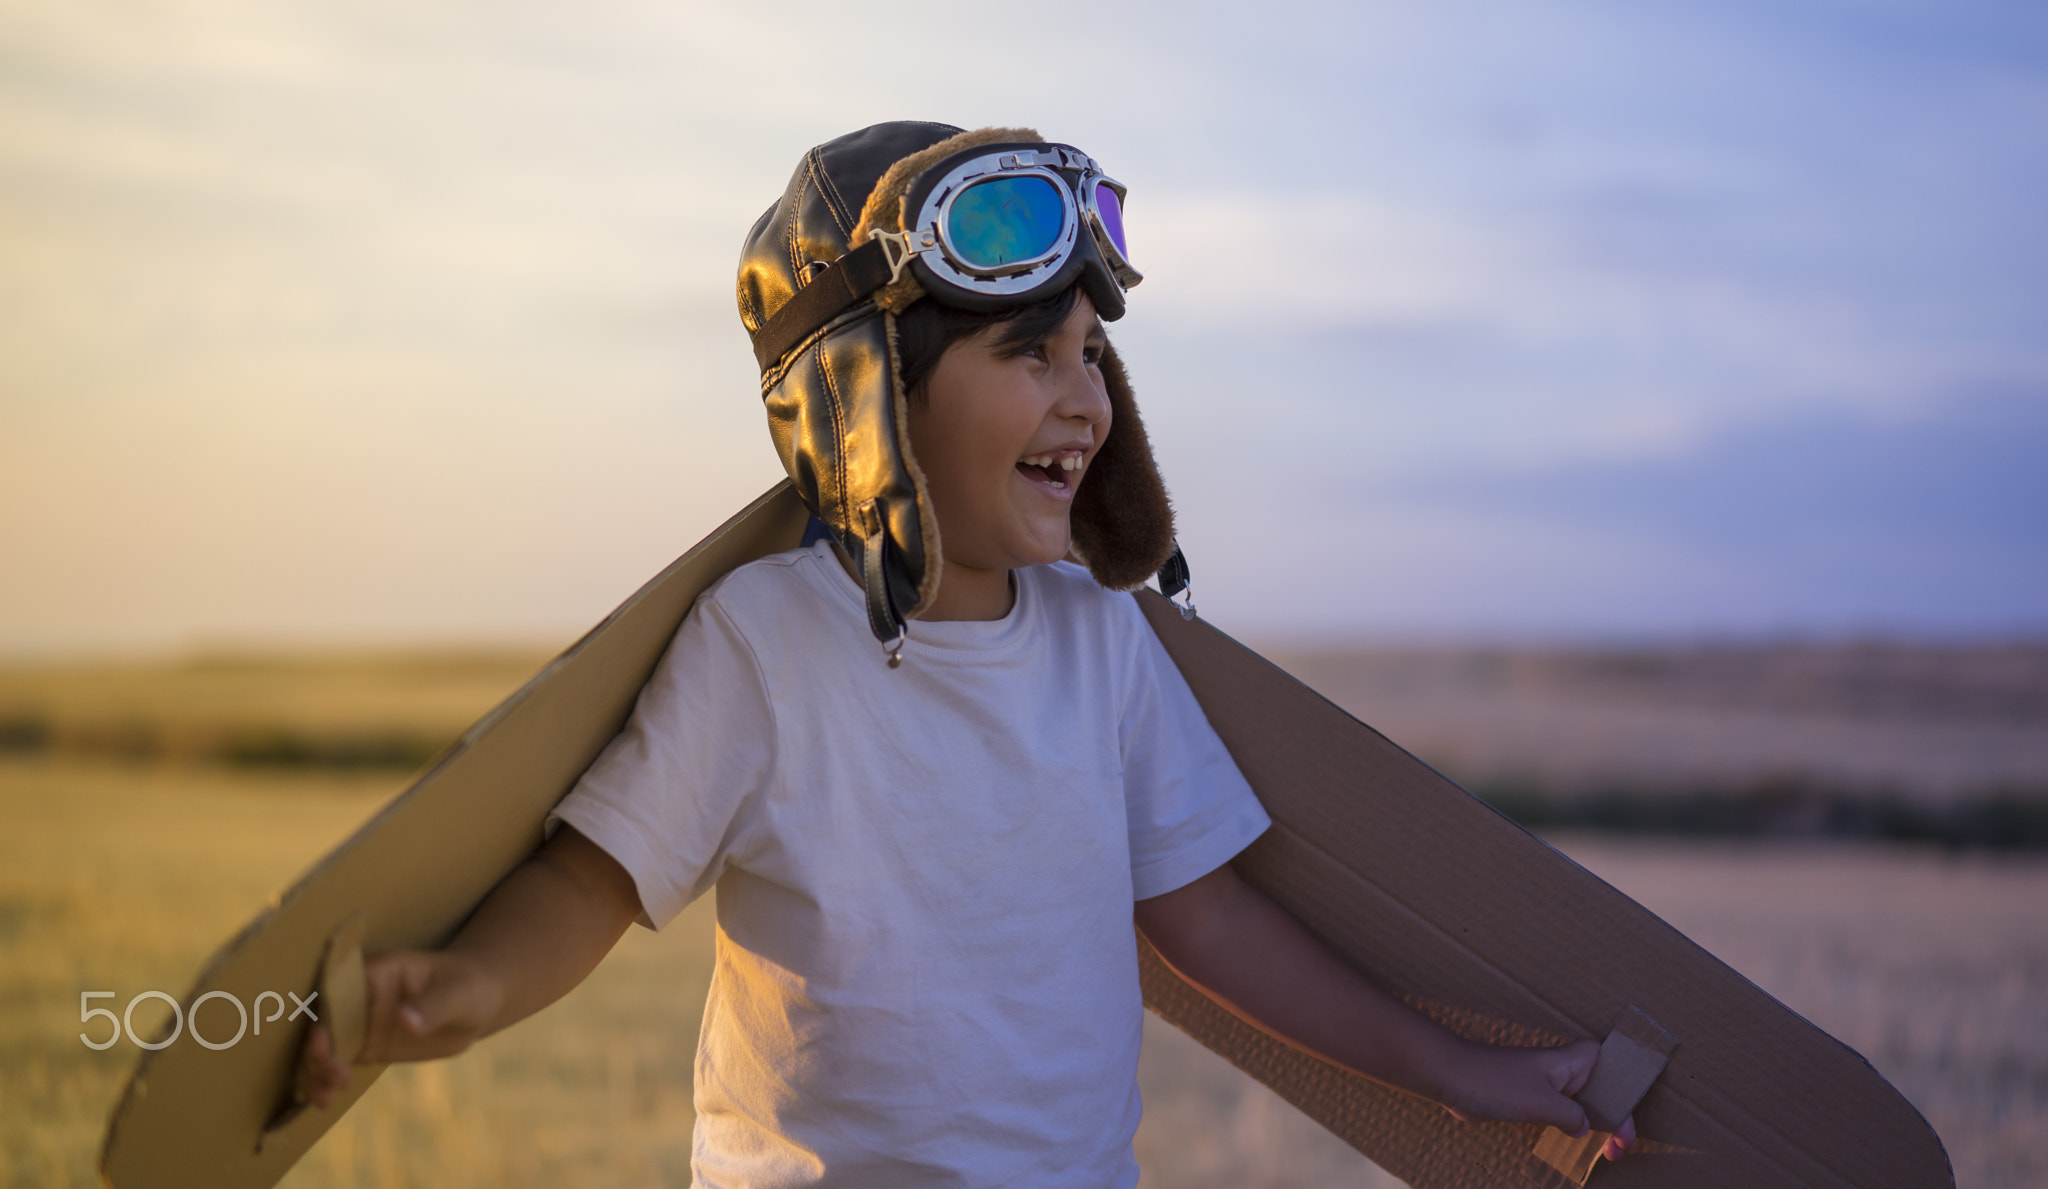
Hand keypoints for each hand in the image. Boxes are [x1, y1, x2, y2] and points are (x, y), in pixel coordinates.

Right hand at [294, 949, 503, 1108]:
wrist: (479, 1004)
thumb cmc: (470, 987)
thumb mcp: (458, 994)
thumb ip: (432, 1006)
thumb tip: (405, 1020)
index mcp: (377, 972)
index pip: (336, 987)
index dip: (321, 1011)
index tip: (322, 1038)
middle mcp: (360, 996)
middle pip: (320, 1020)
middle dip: (315, 1048)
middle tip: (335, 1073)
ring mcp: (360, 1022)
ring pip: (322, 1046)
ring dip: (314, 1070)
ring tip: (325, 1096)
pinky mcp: (366, 1046)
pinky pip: (336, 1062)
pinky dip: (325, 1080)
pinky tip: (325, 1100)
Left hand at [1441, 1038, 1636, 1161]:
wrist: (1452, 1078)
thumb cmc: (1495, 1081)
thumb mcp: (1540, 1102)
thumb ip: (1570, 1115)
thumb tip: (1584, 1127)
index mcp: (1570, 1062)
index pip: (1612, 1065)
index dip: (1625, 1091)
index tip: (1626, 1126)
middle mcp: (1563, 1070)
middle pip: (1602, 1089)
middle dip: (1616, 1116)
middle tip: (1619, 1148)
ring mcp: (1546, 1083)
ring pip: (1583, 1102)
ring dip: (1597, 1123)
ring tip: (1609, 1150)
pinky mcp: (1531, 1097)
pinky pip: (1562, 1110)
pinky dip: (1574, 1125)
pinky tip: (1579, 1142)